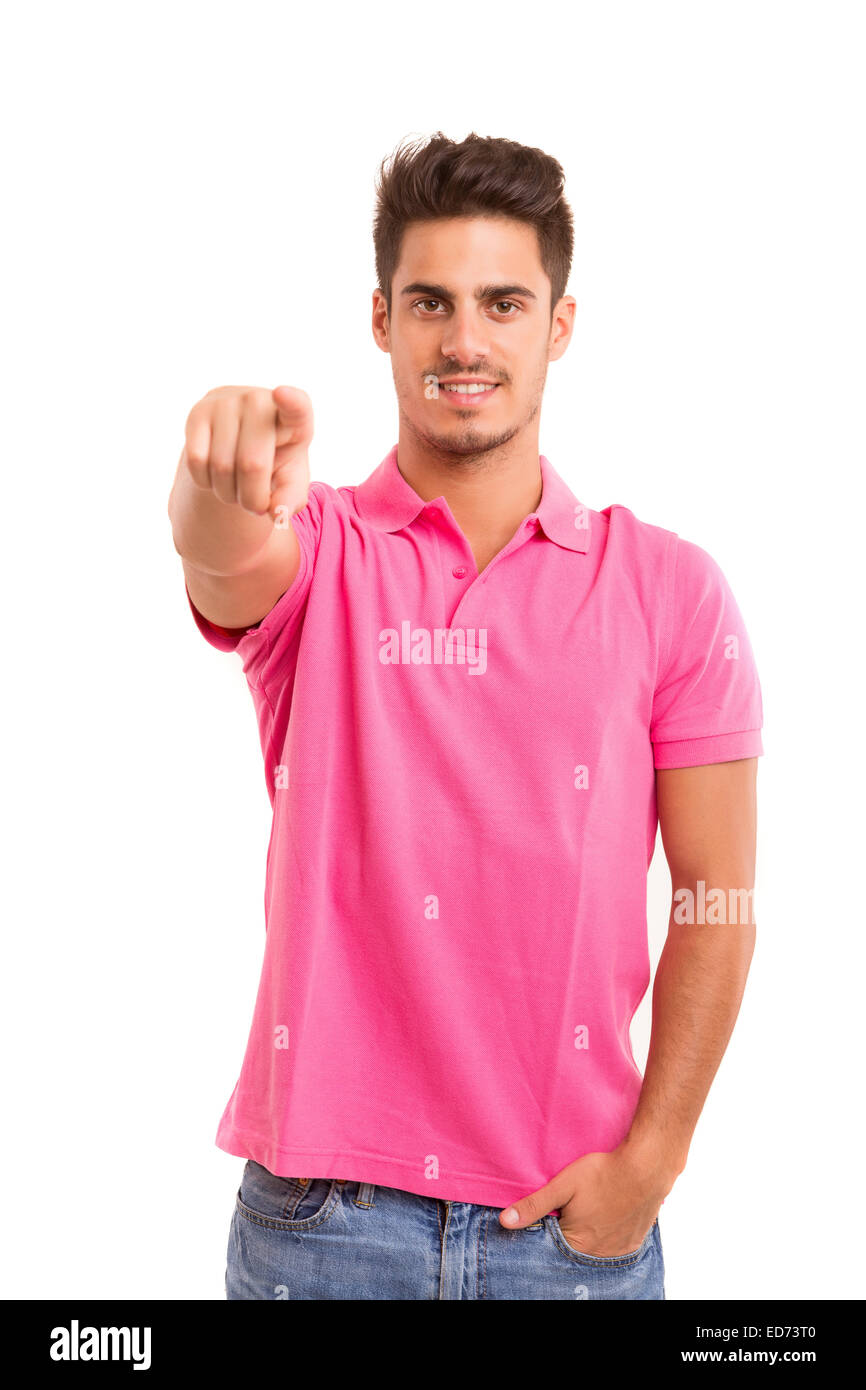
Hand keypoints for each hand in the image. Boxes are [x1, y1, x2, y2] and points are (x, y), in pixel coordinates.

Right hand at [182, 384, 312, 523]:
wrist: (243, 441)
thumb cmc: (275, 461)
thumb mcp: (290, 481)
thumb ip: (291, 498)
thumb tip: (278, 513)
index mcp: (294, 416)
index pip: (296, 406)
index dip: (291, 401)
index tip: (282, 394)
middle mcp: (259, 401)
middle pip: (252, 464)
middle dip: (253, 499)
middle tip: (257, 505)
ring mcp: (226, 403)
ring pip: (221, 467)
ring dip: (228, 494)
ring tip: (238, 488)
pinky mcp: (198, 413)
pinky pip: (197, 461)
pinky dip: (206, 482)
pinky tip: (216, 476)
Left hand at [499, 1146, 669, 1256]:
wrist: (647, 1167)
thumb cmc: (603, 1172)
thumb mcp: (563, 1185)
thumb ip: (535, 1205)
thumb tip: (504, 1221)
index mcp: (577, 1243)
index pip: (553, 1246)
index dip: (551, 1228)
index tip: (555, 1212)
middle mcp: (598, 1254)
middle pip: (575, 1249)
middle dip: (571, 1232)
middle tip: (577, 1208)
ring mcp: (619, 1251)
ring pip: (596, 1249)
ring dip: (590, 1235)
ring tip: (592, 1210)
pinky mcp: (634, 1242)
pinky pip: (615, 1246)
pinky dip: (608, 1235)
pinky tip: (608, 1216)